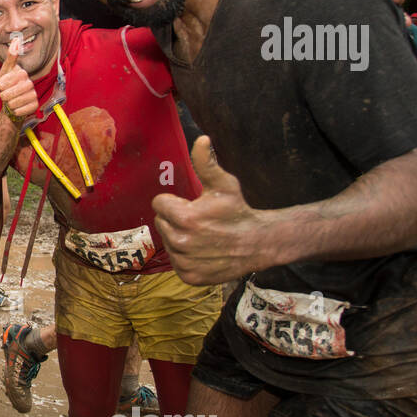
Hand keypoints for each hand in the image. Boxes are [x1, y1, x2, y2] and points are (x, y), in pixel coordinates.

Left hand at [0, 44, 37, 118]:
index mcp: (22, 73)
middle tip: (5, 95)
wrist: (10, 103)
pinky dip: (15, 111)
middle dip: (4, 95)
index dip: (2, 84)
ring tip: (10, 101)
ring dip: (9, 104)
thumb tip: (16, 39)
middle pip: (12, 92)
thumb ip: (11, 56)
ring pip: (15, 102)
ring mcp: (33, 95)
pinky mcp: (35, 106)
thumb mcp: (5, 71)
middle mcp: (30, 83)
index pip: (10, 79)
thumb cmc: (7, 85)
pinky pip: (21, 111)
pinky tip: (16, 108)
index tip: (0, 86)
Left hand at [151, 136, 269, 284]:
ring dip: (179, 237)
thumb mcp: (225, 184)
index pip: (159, 204)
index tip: (190, 204)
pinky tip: (202, 250)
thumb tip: (202, 140)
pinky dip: (186, 257)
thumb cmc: (238, 211)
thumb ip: (206, 163)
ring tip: (201, 235)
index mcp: (185, 218)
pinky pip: (176, 262)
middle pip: (161, 223)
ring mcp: (184, 261)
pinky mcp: (188, 276)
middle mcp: (181, 242)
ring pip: (168, 242)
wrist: (257, 244)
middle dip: (175, 219)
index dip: (174, 202)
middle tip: (198, 220)